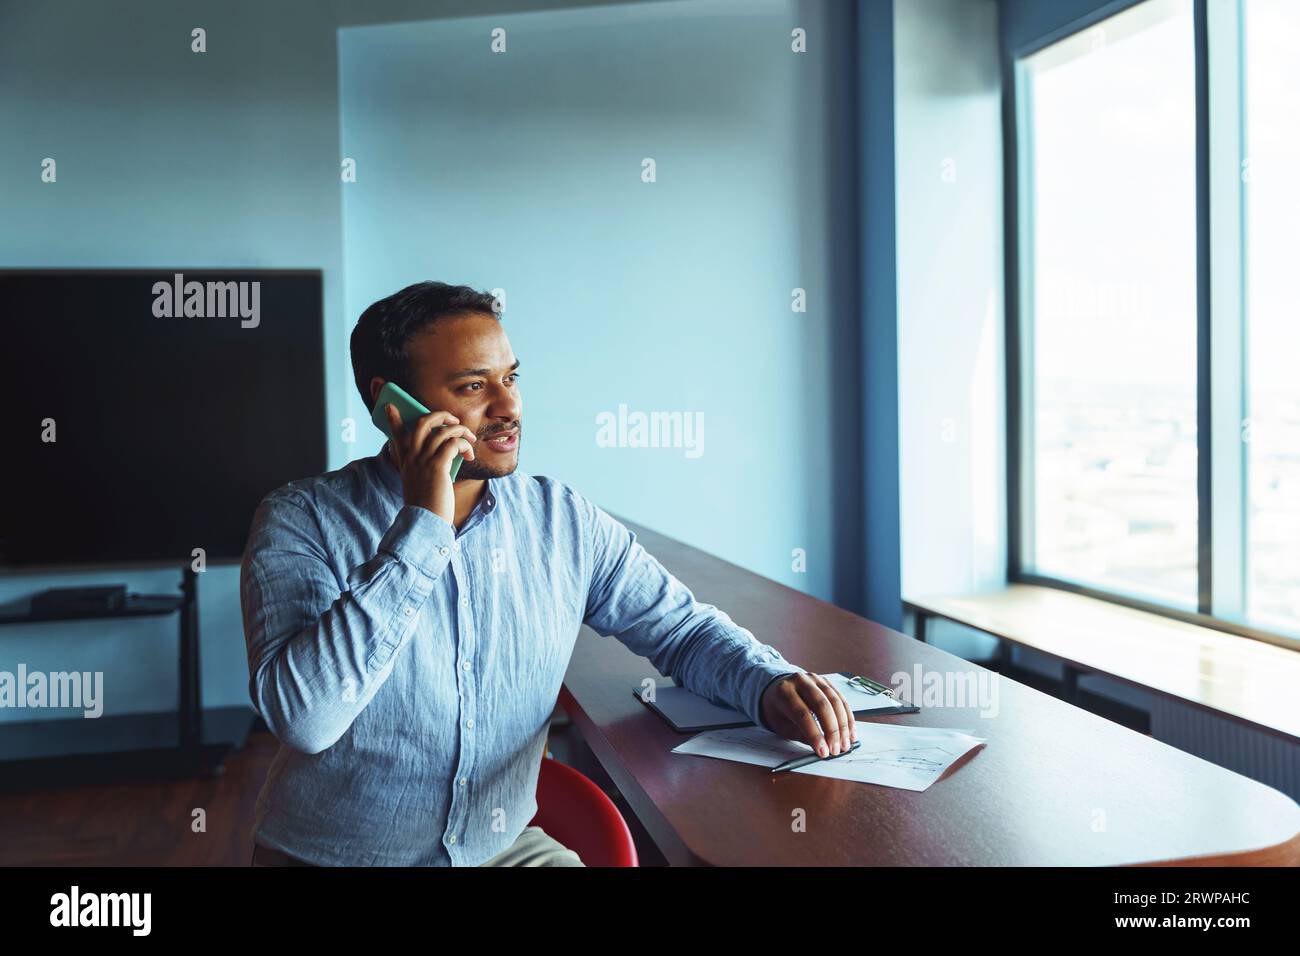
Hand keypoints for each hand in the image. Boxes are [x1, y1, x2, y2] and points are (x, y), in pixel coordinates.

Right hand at [384, 403, 477, 526]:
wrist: (425, 522)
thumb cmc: (427, 504)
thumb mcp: (420, 483)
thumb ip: (425, 467)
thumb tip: (445, 452)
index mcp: (406, 461)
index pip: (397, 435)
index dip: (394, 419)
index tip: (391, 406)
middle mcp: (412, 457)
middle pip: (423, 423)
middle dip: (440, 415)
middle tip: (453, 421)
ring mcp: (423, 461)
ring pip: (442, 431)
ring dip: (460, 431)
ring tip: (470, 439)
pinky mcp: (437, 466)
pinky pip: (453, 444)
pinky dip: (464, 445)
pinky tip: (469, 454)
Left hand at [760, 672, 856, 756]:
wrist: (777, 689)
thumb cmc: (778, 709)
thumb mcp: (781, 725)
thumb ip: (800, 735)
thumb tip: (822, 748)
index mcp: (784, 692)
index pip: (802, 714)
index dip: (814, 735)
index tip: (823, 752)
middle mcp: (800, 681)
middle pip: (821, 705)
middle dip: (832, 731)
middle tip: (836, 750)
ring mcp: (815, 679)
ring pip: (835, 702)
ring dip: (843, 726)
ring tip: (845, 744)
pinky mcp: (826, 682)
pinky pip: (841, 700)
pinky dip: (848, 718)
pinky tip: (850, 733)